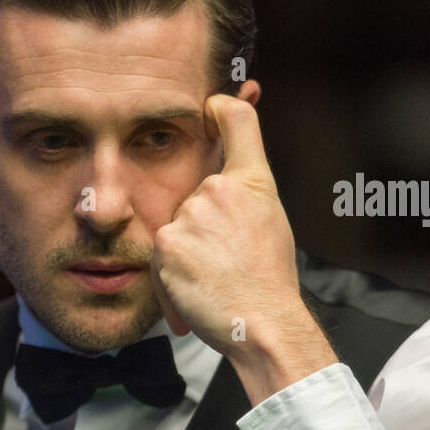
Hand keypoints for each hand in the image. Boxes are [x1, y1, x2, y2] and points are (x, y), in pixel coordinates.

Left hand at [149, 93, 336, 402]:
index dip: (219, 107)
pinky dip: (171, 276)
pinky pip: (160, 255)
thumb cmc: (268, 279)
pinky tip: (197, 290)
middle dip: (202, 228)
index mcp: (251, 181)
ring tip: (215, 278)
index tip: (210, 107)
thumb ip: (245, 190)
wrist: (262, 322)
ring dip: (186, 255)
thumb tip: (234, 165)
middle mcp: (219, 189)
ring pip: (175, 227)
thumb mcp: (269, 220)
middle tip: (228, 261)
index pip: (236, 121)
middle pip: (193, 197)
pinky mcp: (167, 242)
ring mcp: (190, 215)